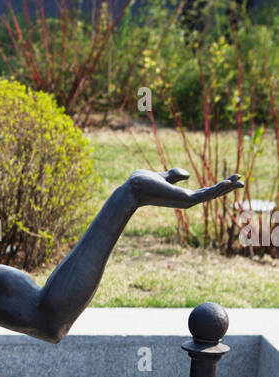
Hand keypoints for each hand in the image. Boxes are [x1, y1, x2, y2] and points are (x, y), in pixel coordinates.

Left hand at [127, 167, 243, 208]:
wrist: (133, 188)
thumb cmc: (143, 183)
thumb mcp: (163, 176)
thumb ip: (175, 175)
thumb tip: (186, 175)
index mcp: (182, 195)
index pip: (205, 191)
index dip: (219, 186)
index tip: (231, 179)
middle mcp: (186, 200)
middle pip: (212, 194)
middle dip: (227, 188)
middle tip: (242, 180)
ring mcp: (186, 201)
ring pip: (211, 194)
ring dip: (226, 187)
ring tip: (239, 179)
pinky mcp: (185, 200)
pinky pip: (205, 194)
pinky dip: (218, 189)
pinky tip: (228, 182)